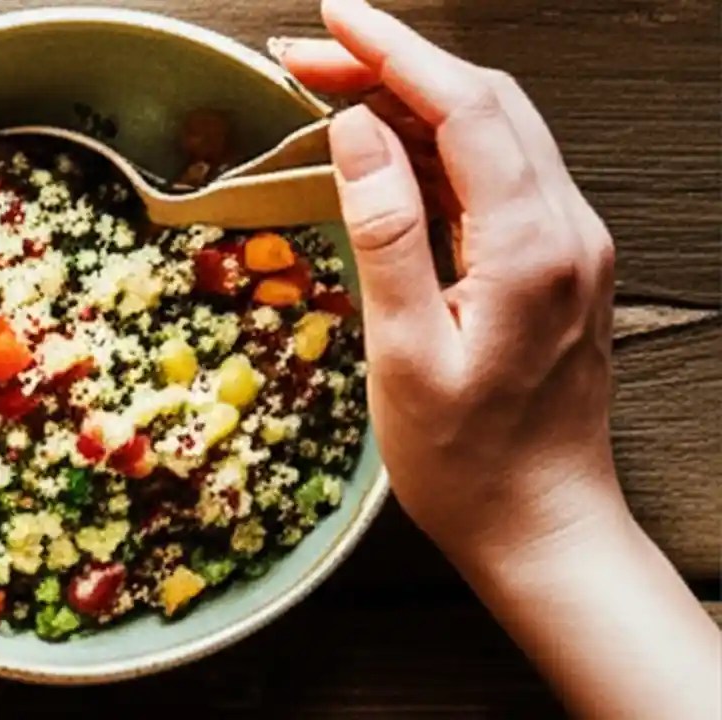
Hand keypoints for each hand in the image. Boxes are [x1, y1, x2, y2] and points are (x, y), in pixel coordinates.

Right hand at [273, 4, 719, 719]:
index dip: (394, 50)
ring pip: (494, 132)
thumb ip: (386, 234)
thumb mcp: (405, 356)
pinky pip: (499, 175)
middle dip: (394, 63)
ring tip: (334, 91)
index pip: (465, 107)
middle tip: (307, 58)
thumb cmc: (469, 464)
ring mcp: (569, 245)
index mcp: (531, 248)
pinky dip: (440, 144)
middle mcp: (566, 230)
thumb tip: (356, 131)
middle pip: (484, 103)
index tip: (331, 20)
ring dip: (416, 97)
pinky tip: (389, 150)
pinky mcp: (555, 264)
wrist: (543, 526)